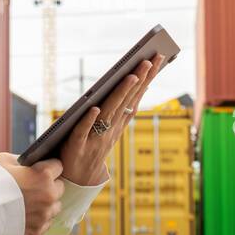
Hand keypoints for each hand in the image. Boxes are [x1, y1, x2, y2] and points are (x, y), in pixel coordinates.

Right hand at [0, 153, 64, 234]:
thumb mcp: (6, 161)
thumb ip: (24, 162)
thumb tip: (31, 165)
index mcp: (43, 175)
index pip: (58, 166)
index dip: (48, 167)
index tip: (41, 169)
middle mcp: (49, 195)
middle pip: (60, 187)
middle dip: (49, 185)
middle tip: (33, 186)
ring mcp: (44, 215)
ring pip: (55, 207)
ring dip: (46, 204)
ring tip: (28, 202)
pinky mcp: (38, 231)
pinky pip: (46, 223)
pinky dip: (39, 219)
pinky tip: (25, 214)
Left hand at [58, 52, 167, 185]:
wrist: (77, 177)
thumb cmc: (91, 146)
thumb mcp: (109, 127)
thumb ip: (118, 107)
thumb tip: (133, 80)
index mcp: (118, 122)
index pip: (135, 96)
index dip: (147, 78)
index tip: (158, 57)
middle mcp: (110, 129)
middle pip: (126, 101)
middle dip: (139, 79)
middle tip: (149, 59)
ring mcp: (95, 138)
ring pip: (108, 113)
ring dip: (120, 95)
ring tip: (131, 76)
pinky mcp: (76, 146)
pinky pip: (82, 131)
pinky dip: (89, 120)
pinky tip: (94, 108)